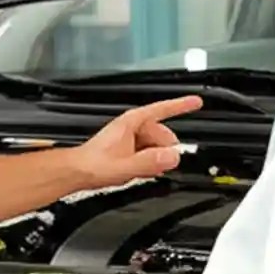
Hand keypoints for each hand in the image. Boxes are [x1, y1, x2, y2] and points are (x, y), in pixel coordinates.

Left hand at [71, 95, 203, 188]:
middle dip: (166, 149)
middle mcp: (132, 127)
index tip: (196, 101)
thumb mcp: (126, 166)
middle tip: (161, 165)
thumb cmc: (94, 165)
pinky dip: (149, 162)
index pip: (162, 109)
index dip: (181, 105)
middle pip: (163, 133)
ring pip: (156, 145)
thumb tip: (173, 156)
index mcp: (132, 123)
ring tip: (145, 170)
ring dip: (156, 158)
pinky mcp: (128, 148)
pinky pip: (148, 152)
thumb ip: (151, 161)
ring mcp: (130, 137)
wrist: (77, 172)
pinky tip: (141, 172)